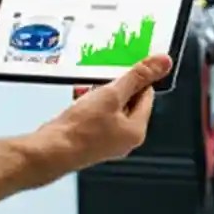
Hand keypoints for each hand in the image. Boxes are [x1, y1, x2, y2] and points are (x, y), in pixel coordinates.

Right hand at [43, 54, 172, 170]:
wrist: (51, 150)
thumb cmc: (80, 130)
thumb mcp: (112, 94)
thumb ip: (137, 77)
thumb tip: (162, 63)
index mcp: (137, 130)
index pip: (147, 95)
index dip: (136, 79)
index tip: (125, 68)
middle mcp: (125, 139)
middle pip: (128, 102)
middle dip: (114, 87)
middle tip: (102, 80)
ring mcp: (107, 141)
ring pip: (110, 108)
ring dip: (100, 94)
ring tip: (88, 89)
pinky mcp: (90, 140)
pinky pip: (96, 116)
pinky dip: (89, 104)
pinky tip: (79, 99)